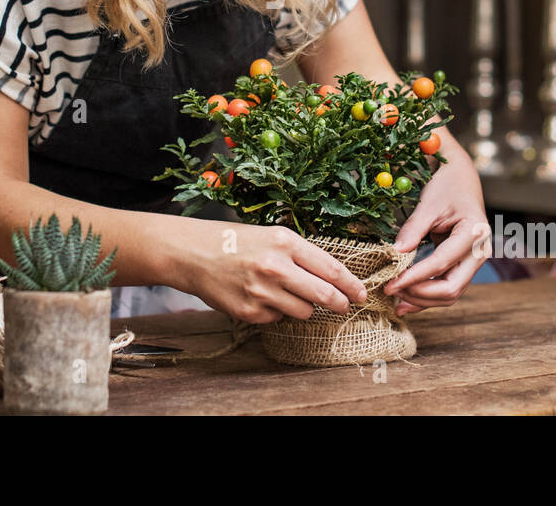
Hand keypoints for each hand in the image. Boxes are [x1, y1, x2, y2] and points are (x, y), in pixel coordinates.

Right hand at [179, 221, 368, 323]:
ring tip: (286, 292)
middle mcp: (275, 267)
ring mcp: (262, 292)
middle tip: (345, 305)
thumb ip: (301, 255)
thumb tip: (334, 278)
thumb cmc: (236, 241)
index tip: (361, 293)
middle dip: (340, 303)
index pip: (331, 269)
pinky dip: (276, 311)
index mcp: (284, 242)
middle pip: (325, 295)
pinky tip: (261, 296)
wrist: (193, 254)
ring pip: (304, 311)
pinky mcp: (250, 312)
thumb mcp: (272, 236)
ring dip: (304, 306)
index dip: (351, 285)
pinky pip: (278, 318)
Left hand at [384, 149, 488, 314]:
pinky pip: (447, 285)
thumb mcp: (428, 204)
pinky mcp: (464, 264)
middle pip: (451, 287)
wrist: (461, 178)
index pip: (441, 263)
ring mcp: (474, 260)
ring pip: (450, 293)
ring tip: (395, 300)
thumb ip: (413, 229)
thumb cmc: (446, 186)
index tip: (390, 284)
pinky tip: (406, 300)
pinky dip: (427, 295)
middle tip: (391, 291)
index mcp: (474, 233)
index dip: (414, 277)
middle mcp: (479, 251)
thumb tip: (395, 254)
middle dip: (420, 294)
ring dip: (422, 300)